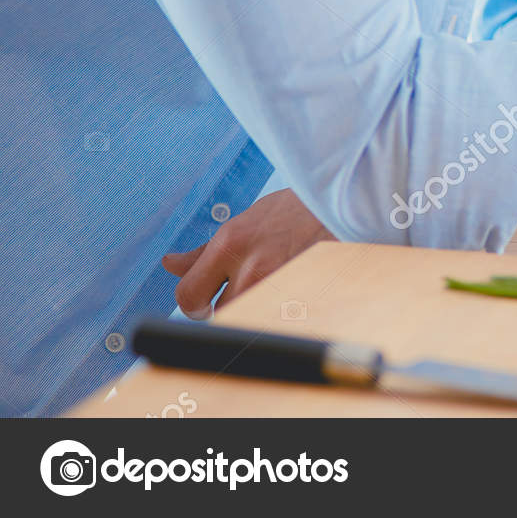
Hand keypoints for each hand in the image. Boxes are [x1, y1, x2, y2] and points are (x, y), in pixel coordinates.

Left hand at [161, 188, 333, 316]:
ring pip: (247, 317)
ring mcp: (279, 282)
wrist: (343, 203)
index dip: (193, 306)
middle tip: (242, 296)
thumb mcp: (243, 222)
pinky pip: (276, 317)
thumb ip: (205, 250)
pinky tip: (290, 295)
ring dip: (253, 311)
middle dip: (226, 309)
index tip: (205, 304)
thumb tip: (170, 265)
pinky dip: (278, 312)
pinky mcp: (303, 293)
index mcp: (230, 244)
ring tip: (268, 292)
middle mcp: (250, 266)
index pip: (188, 295)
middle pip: (219, 313)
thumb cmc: (292, 211)